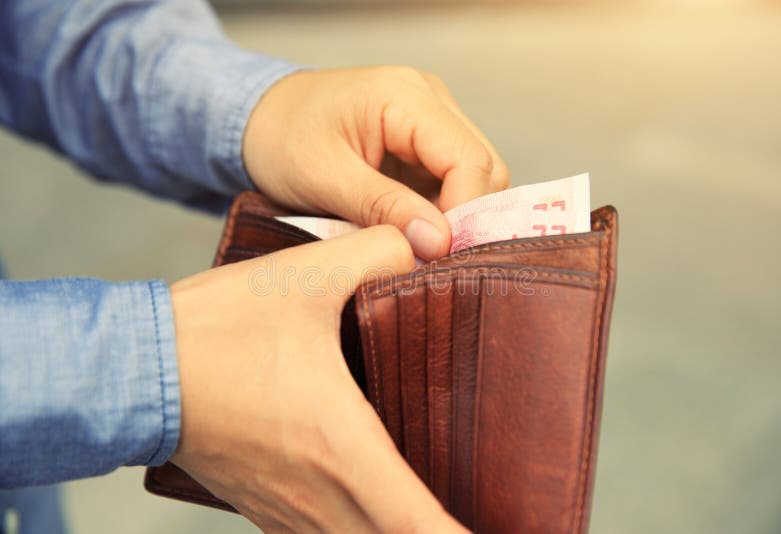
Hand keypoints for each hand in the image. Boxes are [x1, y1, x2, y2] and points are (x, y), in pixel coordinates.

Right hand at [169, 226, 467, 532]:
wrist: (135, 367)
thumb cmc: (215, 330)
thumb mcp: (306, 276)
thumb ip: (379, 252)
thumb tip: (431, 243)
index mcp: (342, 447)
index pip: (421, 526)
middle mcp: (320, 496)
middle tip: (493, 520)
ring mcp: (288, 510)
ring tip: (445, 517)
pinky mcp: (264, 506)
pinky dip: (364, 532)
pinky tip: (377, 508)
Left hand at [242, 66, 509, 260]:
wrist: (259, 118)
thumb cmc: (280, 139)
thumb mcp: (324, 178)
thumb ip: (383, 207)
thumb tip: (439, 243)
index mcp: (405, 96)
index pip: (469, 159)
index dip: (465, 214)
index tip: (440, 256)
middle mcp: (429, 98)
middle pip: (484, 166)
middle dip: (466, 218)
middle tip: (434, 260)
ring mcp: (431, 116)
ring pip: (475, 175)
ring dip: (455, 216)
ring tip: (421, 248)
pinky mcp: (424, 139)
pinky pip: (452, 179)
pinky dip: (441, 210)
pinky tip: (414, 231)